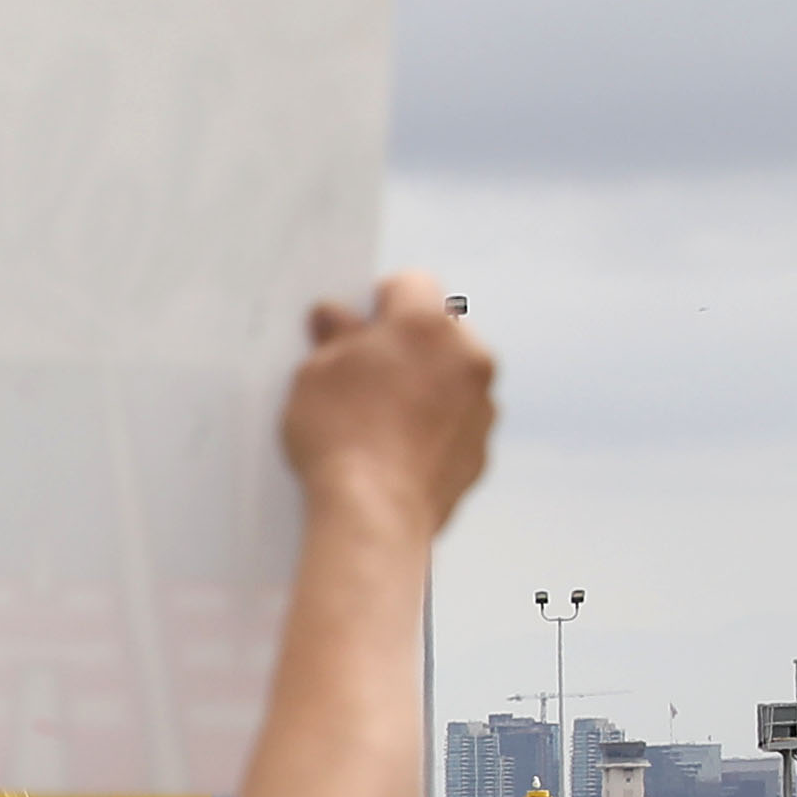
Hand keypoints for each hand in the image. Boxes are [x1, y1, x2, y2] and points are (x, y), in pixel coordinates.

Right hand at [282, 276, 495, 535]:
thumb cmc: (340, 437)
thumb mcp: (314, 375)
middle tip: (359, 376)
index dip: (377, 302)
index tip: (353, 329)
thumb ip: (333, 338)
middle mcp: (468, 356)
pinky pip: (455, 424)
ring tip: (374, 422)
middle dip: (404, 347)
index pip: (410, 282)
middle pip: (437, 332)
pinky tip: (392, 452)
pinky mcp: (481, 448)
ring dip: (421, 387)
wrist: (374, 514)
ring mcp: (482, 405)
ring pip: (451, 379)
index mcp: (426, 325)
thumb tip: (335, 317)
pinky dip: (431, 430)